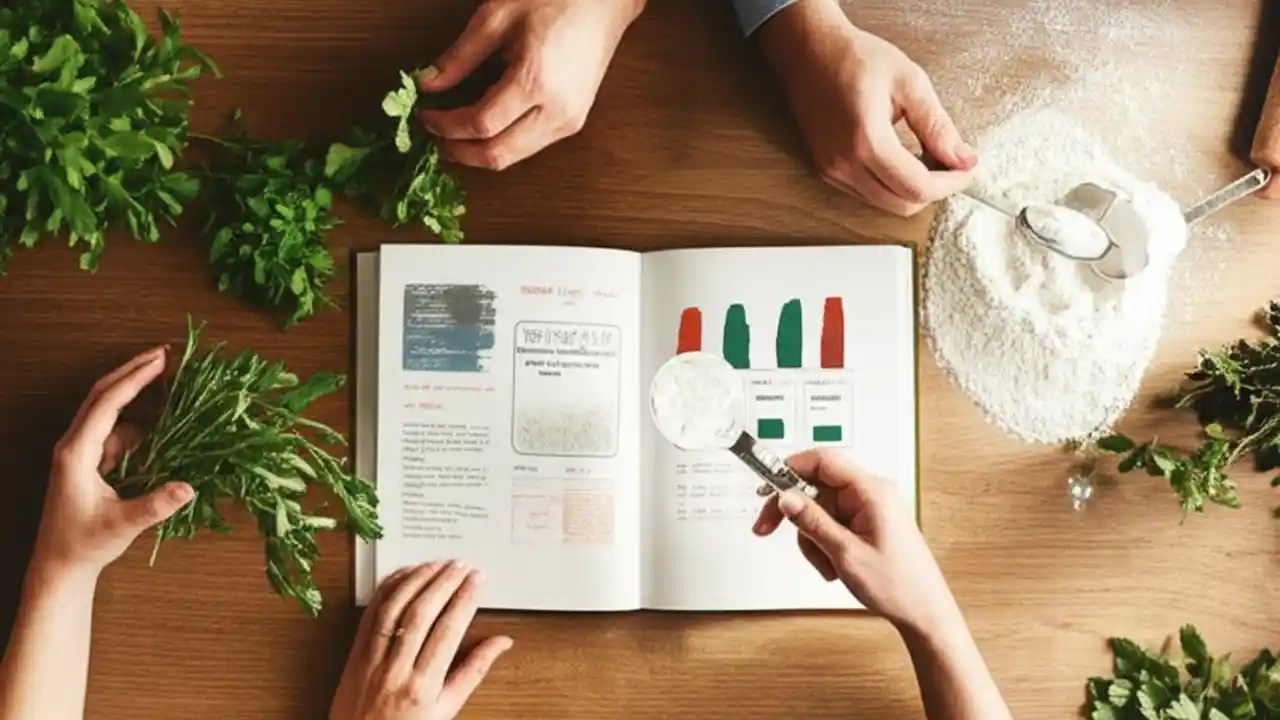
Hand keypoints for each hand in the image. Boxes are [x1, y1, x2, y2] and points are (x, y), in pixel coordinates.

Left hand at [34, 346, 194, 576]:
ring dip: (134, 394)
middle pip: (101, 395)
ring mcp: (78, 452)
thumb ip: (156, 505)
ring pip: (107, 411)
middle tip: (164, 355)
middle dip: (132, 372)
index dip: (134, 380)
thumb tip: (189, 487)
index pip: (107, 404)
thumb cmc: (83, 544)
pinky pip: (113, 431)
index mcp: (76, 453)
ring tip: (165, 382)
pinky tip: (157, 424)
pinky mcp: (87, 462)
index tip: (160, 362)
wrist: (58, 565)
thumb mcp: (122, 524)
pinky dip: (135, 420)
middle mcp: (73, 445)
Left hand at [330, 561, 511, 719]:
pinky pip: (371, 613)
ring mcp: (371, 659)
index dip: (465, 599)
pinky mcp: (355, 653)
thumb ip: (473, 671)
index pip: (448, 630)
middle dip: (445, 582)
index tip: (478, 579)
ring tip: (438, 563)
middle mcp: (395, 670)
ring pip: (395, 607)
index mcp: (422, 686)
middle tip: (462, 565)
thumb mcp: (447, 710)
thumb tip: (501, 643)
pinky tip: (405, 574)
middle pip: (422, 613)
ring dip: (418, 579)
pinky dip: (388, 588)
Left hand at [416, 0, 645, 169]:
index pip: (480, 124)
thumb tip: (428, 82)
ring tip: (455, 136)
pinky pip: (530, 146)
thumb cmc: (557, 0)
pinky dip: (502, 144)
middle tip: (434, 138)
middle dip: (459, 152)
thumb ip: (460, 56)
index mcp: (536, 81)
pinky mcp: (573, 123)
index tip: (425, 115)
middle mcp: (556, 111)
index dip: (446, 125)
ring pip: (514, 157)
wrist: (604, 4)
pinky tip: (485, 128)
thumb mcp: (497, 17)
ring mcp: (569, 121)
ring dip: (479, 153)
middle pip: (497, 154)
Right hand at [752, 450, 954, 630]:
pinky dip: (823, 543)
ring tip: (825, 563)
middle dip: (794, 513)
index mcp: (872, 491)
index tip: (767, 484)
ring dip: (812, 537)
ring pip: (819, 510)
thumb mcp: (846, 553)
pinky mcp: (866, 524)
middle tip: (766, 527)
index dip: (790, 468)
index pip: (823, 461)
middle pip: (816, 487)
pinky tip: (833, 565)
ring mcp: (869, 510)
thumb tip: (785, 497)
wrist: (924, 613)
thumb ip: (813, 522)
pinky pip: (831, 524)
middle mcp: (871, 494)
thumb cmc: (900, 586)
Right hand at [757, 0, 975, 216]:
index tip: (966, 169)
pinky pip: (866, 193)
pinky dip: (890, 185)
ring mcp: (831, 170)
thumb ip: (937, 126)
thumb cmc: (856, 58)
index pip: (917, 187)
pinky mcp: (826, 170)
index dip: (950, 184)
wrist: (809, 52)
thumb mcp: (909, 82)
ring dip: (911, 190)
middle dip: (933, 191)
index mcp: (867, 141)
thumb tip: (963, 158)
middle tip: (952, 165)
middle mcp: (844, 163)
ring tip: (928, 159)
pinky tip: (902, 160)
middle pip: (901, 205)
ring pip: (884, 203)